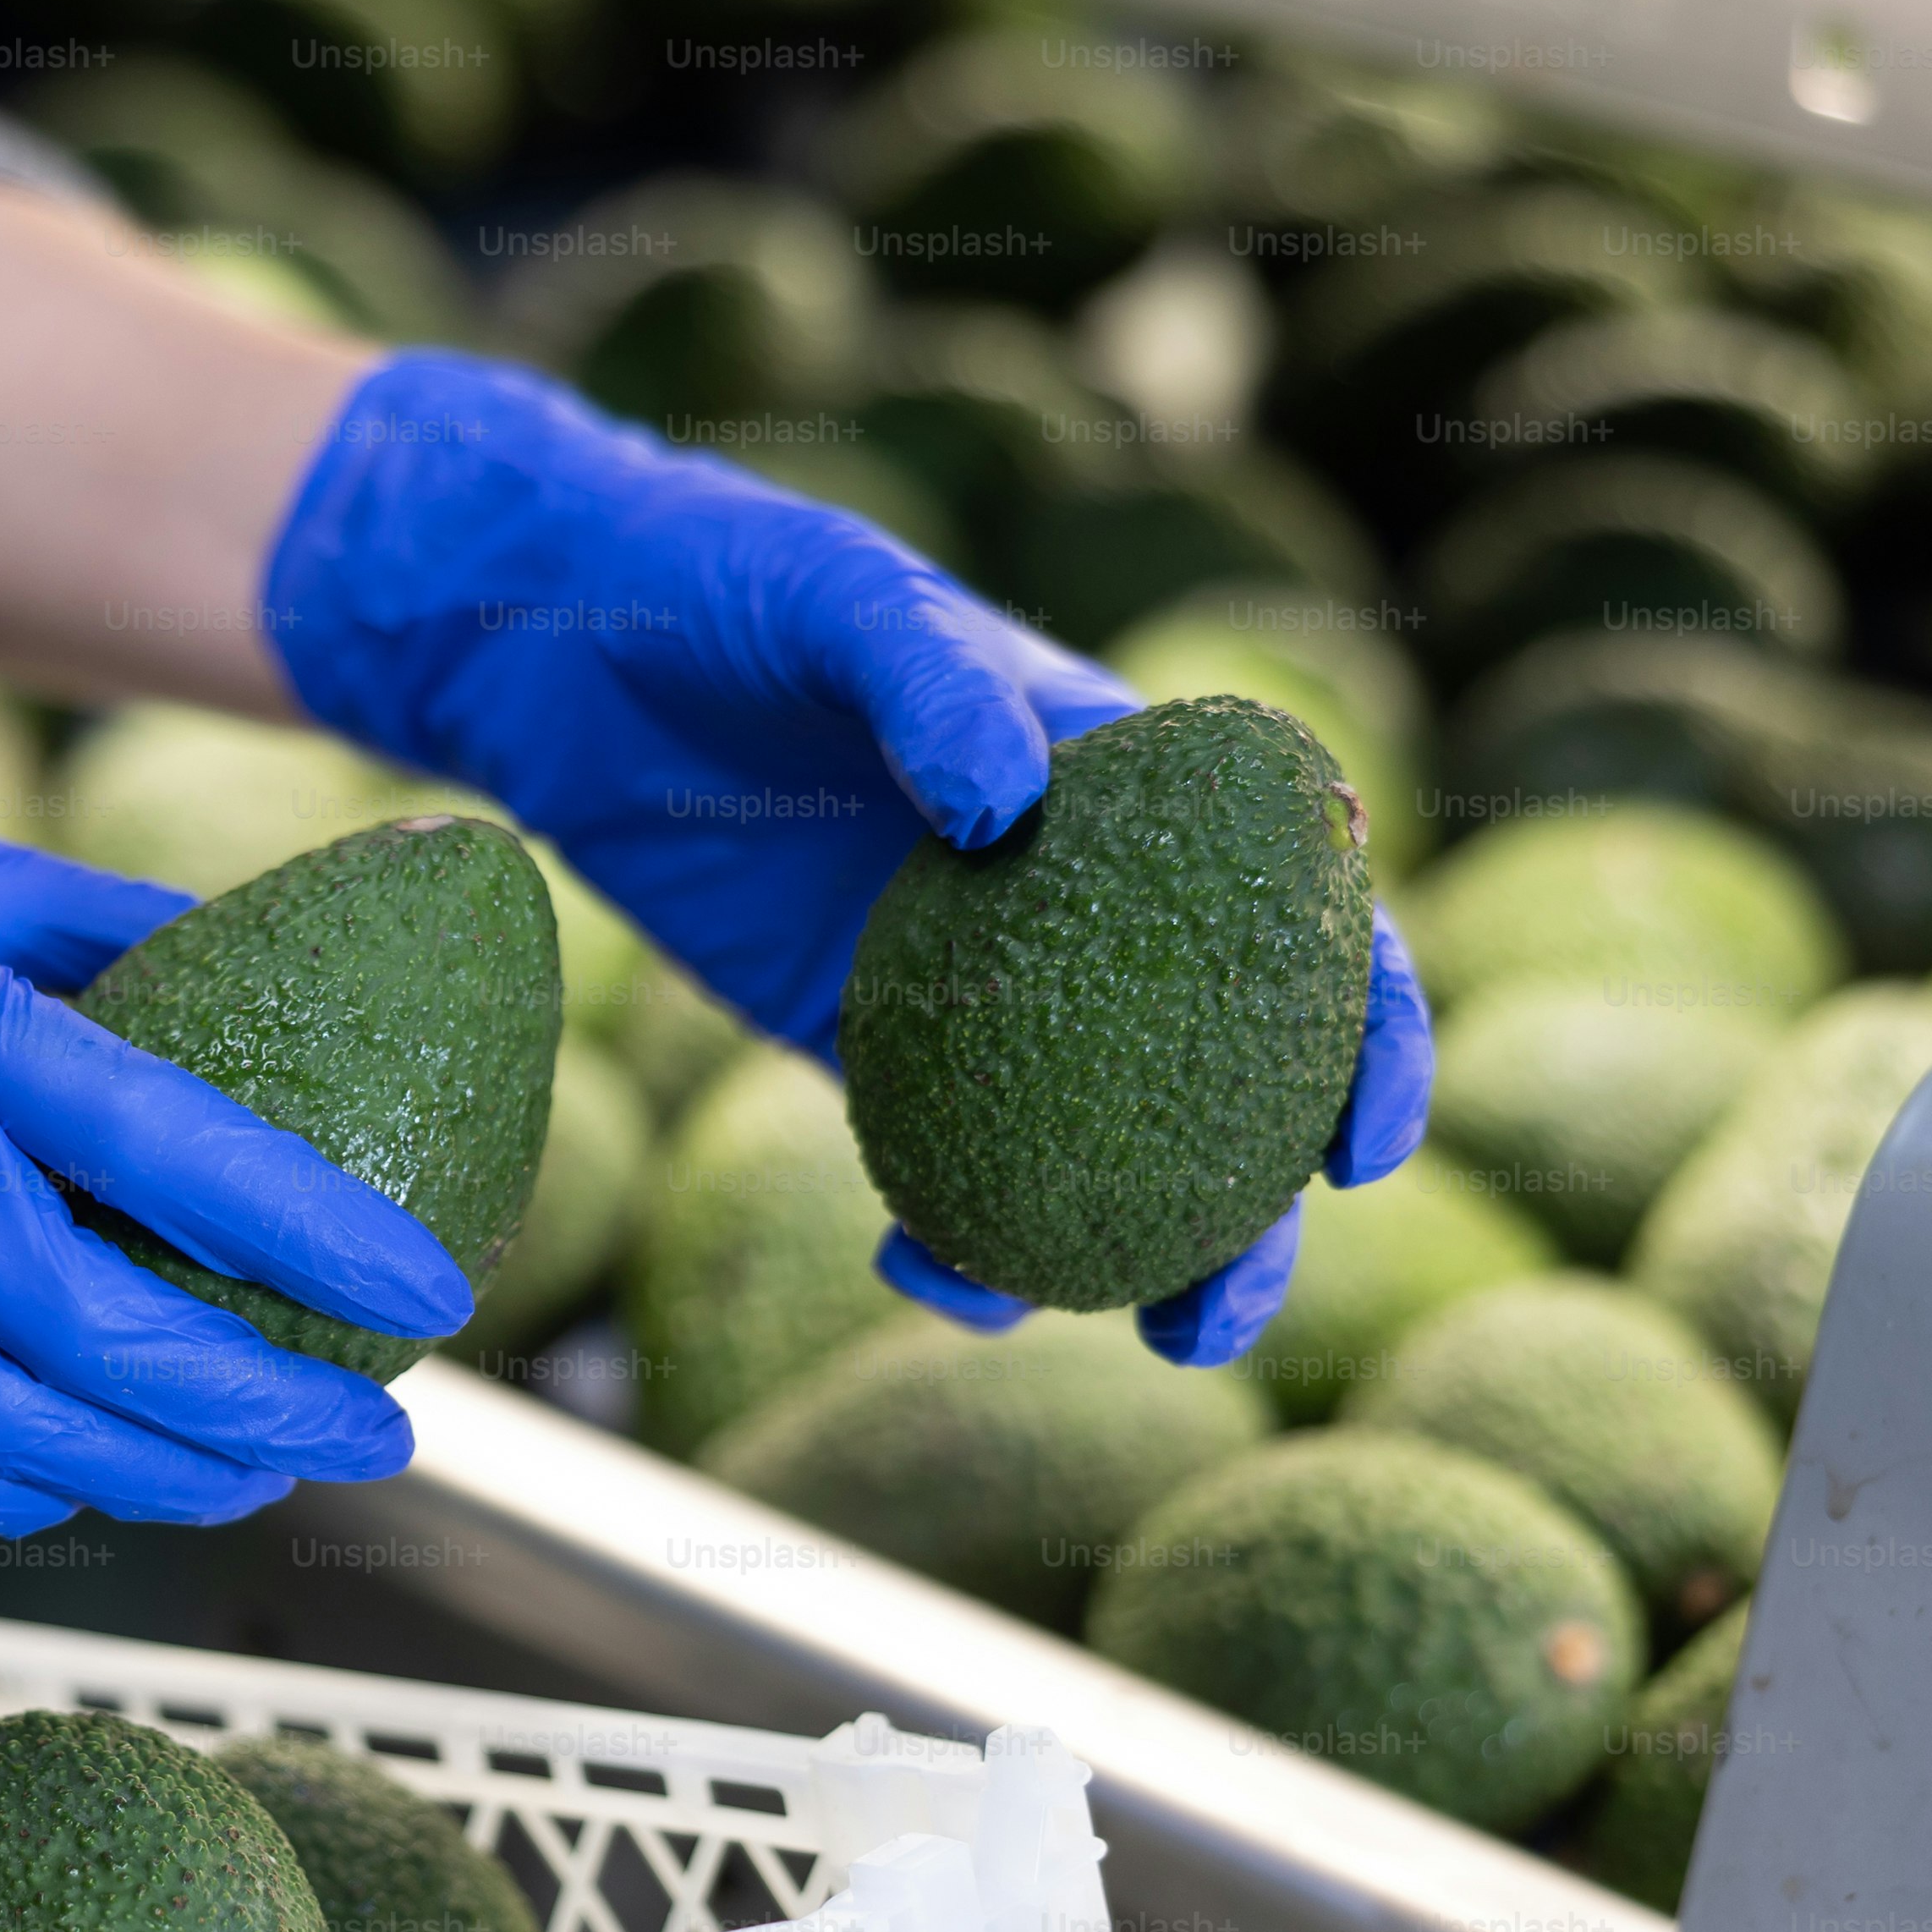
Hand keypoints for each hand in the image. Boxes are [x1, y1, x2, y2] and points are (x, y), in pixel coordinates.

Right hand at [0, 757, 470, 1532]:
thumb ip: (74, 927)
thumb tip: (243, 956)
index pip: (183, 1161)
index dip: (324, 1236)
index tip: (434, 1280)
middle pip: (131, 1350)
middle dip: (280, 1406)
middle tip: (385, 1419)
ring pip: (44, 1449)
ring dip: (184, 1473)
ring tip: (275, 1461)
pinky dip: (41, 1496)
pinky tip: (105, 1474)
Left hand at [261, 352, 1431, 1363]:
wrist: (563, 644)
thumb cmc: (729, 586)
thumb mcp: (836, 602)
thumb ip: (925, 685)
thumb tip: (1008, 806)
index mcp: (1129, 789)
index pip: (1305, 916)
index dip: (1368, 1035)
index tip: (1365, 1155)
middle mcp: (1076, 899)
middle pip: (1221, 1080)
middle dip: (1248, 1217)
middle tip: (1216, 1319)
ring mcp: (969, 979)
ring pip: (1084, 1147)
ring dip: (1111, 1261)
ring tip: (1115, 1345)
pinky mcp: (851, 1031)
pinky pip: (929, 1155)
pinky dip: (946, 1230)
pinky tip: (918, 1268)